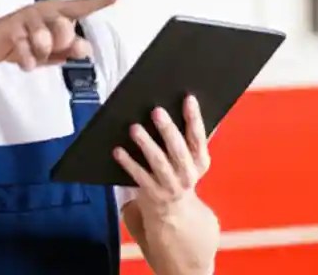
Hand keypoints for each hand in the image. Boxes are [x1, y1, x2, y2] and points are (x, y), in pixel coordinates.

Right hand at [0, 0, 117, 69]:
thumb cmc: (21, 44)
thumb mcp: (49, 52)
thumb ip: (68, 51)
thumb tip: (86, 49)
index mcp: (54, 13)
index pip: (79, 8)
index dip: (98, 3)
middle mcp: (42, 10)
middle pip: (66, 29)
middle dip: (60, 45)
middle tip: (48, 51)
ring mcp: (26, 18)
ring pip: (46, 41)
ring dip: (40, 55)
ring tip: (32, 54)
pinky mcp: (11, 28)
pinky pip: (27, 51)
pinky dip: (27, 62)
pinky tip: (24, 62)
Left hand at [115, 95, 219, 268]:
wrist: (176, 220)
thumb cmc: (179, 178)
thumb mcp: (190, 161)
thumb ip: (187, 140)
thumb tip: (179, 106)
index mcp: (199, 162)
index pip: (199, 137)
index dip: (195, 118)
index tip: (188, 98)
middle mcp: (187, 175)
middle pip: (179, 150)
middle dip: (168, 130)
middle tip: (156, 110)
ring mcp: (170, 187)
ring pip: (160, 164)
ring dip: (147, 145)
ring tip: (134, 128)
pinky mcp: (152, 196)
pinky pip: (139, 178)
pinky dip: (129, 164)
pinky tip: (117, 150)